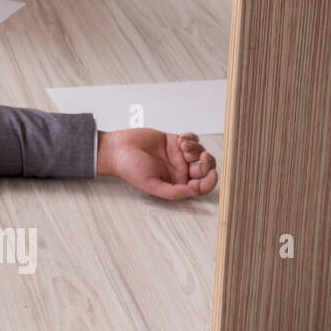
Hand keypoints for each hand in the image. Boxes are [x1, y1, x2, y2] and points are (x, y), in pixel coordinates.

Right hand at [97, 129, 217, 200]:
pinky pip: (191, 138)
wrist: (118, 149)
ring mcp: (177, 155)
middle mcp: (179, 170)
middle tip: (202, 157)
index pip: (200, 185)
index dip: (210, 181)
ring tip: (183, 146)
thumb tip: (194, 192)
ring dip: (196, 148)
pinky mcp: (173, 141)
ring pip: (199, 152)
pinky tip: (182, 139)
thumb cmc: (129, 169)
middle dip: (207, 162)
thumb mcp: (152, 185)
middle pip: (204, 168)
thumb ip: (173, 192)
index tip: (213, 174)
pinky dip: (191, 138)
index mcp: (176, 183)